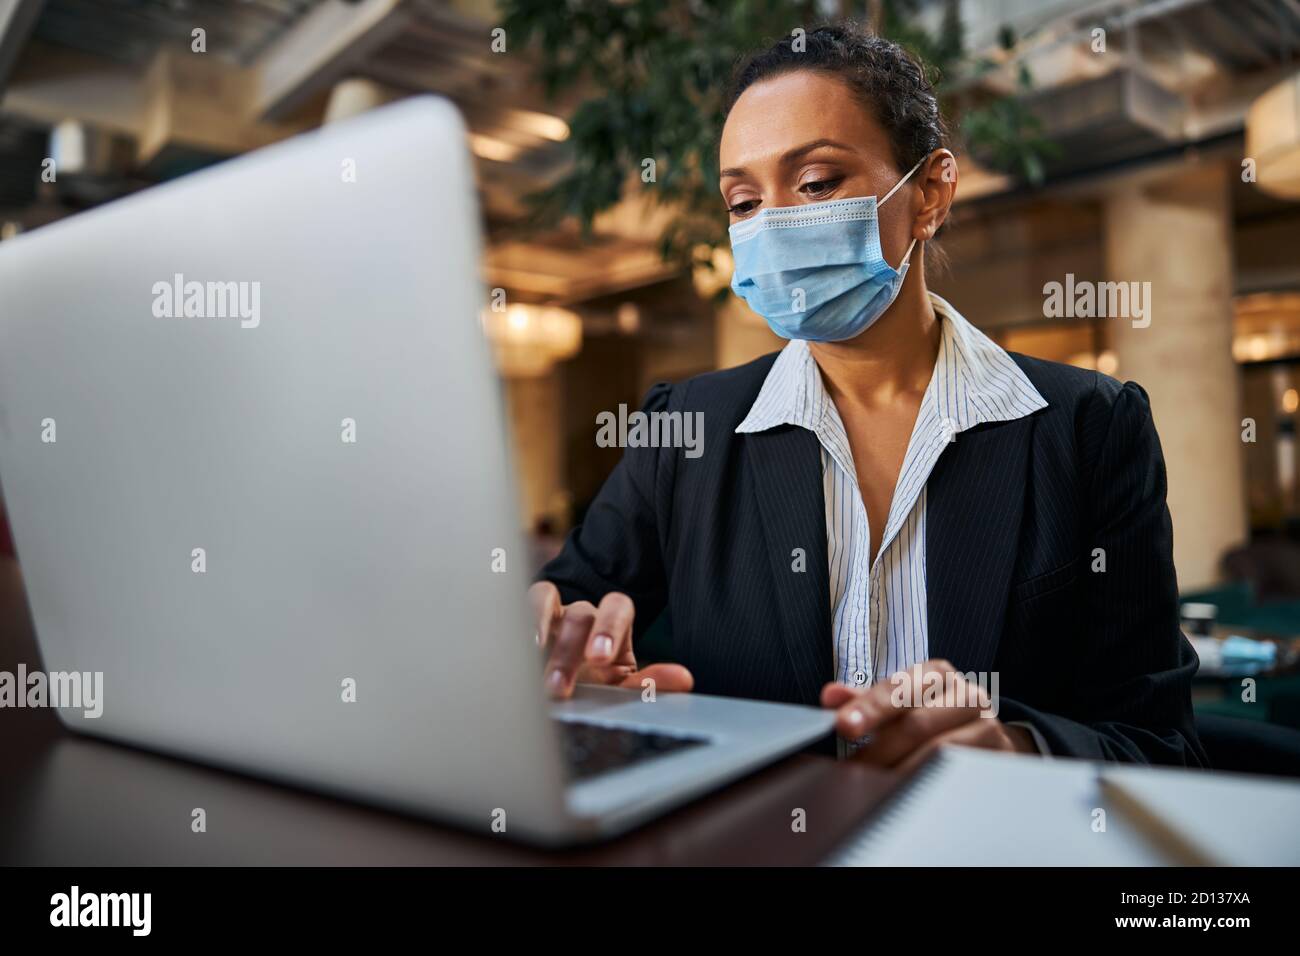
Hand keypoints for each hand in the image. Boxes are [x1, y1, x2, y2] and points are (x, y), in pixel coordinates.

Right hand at [528, 581, 693, 699]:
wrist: (560, 688)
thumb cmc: (594, 685)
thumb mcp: (620, 687)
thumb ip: (648, 684)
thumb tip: (683, 679)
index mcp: (614, 626)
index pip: (618, 607)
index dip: (609, 628)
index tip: (599, 660)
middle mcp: (585, 614)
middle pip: (583, 614)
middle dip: (571, 651)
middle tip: (560, 688)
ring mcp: (555, 613)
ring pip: (550, 607)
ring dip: (546, 643)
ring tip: (543, 684)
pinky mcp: (529, 615)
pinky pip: (532, 600)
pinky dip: (529, 616)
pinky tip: (524, 646)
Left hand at [820, 658, 1035, 771]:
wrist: (988, 735)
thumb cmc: (934, 714)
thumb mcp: (903, 700)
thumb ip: (866, 699)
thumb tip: (830, 696)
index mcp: (937, 674)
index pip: (898, 689)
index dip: (869, 708)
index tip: (844, 725)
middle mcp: (967, 694)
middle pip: (917, 723)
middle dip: (879, 748)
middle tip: (853, 769)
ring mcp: (988, 727)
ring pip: (938, 752)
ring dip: (901, 771)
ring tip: (874, 784)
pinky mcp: (999, 758)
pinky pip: (958, 774)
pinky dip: (929, 784)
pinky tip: (909, 794)